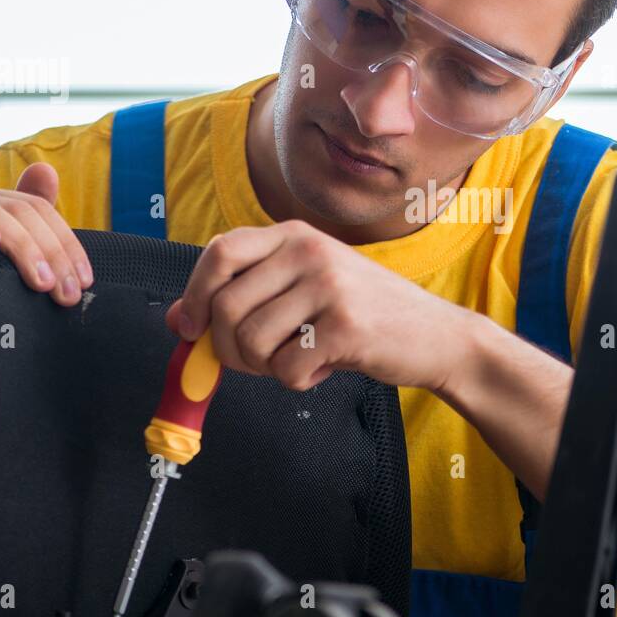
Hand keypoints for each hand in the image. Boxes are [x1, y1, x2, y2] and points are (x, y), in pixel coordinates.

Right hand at [0, 162, 92, 305]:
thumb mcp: (7, 242)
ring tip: (39, 278)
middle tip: (64, 290)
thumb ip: (32, 211)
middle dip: (50, 253)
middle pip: (22, 211)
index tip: (82, 280)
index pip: (41, 209)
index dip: (67, 244)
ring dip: (21, 247)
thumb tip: (47, 171)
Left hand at [166, 219, 477, 391]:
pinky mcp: (346, 325)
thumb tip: (178, 320)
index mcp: (295, 235)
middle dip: (229, 349)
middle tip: (262, 359)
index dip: (195, 294)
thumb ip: (245, 298)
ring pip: (250, 342)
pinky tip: (328, 365)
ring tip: (302, 357)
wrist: (438, 336)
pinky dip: (299, 381)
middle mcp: (310, 250)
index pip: (220, 253)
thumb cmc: (367, 315)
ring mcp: (329, 285)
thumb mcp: (303, 293)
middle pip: (226, 307)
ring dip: (267, 367)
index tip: (192, 328)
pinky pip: (287, 370)